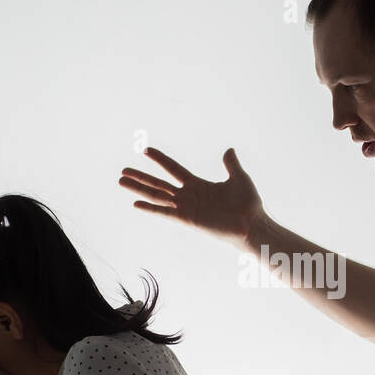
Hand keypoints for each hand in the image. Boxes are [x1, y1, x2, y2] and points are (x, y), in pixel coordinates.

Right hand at [119, 146, 264, 247]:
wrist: (252, 224)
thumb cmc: (248, 204)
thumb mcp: (239, 178)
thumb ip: (231, 165)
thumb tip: (229, 150)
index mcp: (198, 185)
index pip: (173, 169)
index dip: (160, 159)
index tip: (145, 150)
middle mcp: (188, 196)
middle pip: (158, 183)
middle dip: (141, 176)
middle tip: (123, 170)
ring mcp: (186, 207)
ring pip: (156, 195)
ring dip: (138, 188)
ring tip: (121, 181)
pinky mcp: (187, 219)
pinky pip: (165, 212)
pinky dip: (150, 208)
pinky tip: (135, 204)